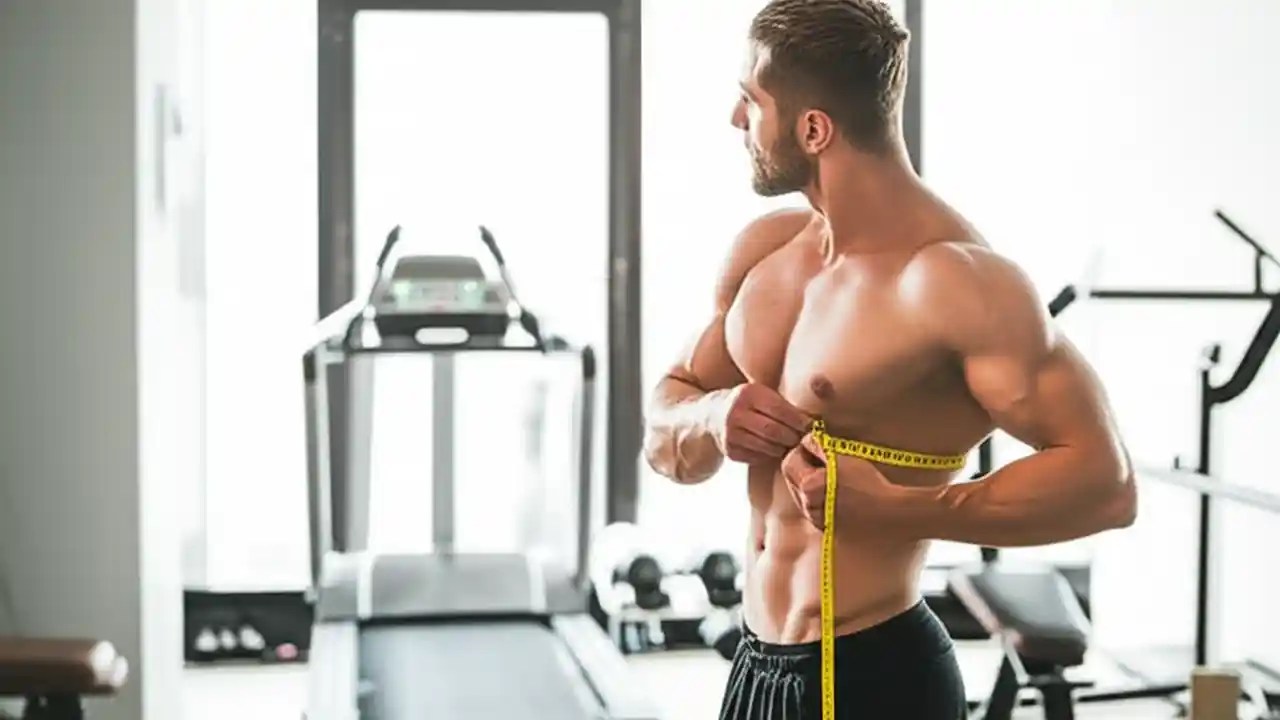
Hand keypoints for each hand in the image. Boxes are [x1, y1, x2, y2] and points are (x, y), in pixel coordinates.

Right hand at [712, 383, 811, 464]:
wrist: (711, 416)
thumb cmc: (747, 404)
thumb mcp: (759, 393)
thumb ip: (782, 403)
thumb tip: (814, 418)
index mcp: (747, 394)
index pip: (780, 410)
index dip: (799, 420)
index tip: (812, 426)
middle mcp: (736, 413)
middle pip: (774, 431)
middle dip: (793, 437)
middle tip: (804, 439)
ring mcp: (730, 434)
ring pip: (768, 447)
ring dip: (784, 448)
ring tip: (792, 445)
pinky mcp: (730, 451)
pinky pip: (758, 457)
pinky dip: (770, 455)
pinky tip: (775, 450)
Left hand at [780, 434, 905, 533]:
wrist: (888, 515)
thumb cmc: (868, 484)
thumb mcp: (843, 458)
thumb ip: (819, 446)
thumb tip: (806, 440)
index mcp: (809, 487)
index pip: (789, 463)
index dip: (799, 451)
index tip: (813, 445)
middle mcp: (807, 506)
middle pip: (792, 479)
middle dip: (802, 465)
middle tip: (821, 457)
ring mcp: (815, 518)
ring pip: (801, 494)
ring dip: (809, 481)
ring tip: (831, 474)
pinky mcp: (825, 527)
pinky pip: (813, 506)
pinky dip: (818, 496)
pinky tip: (836, 491)